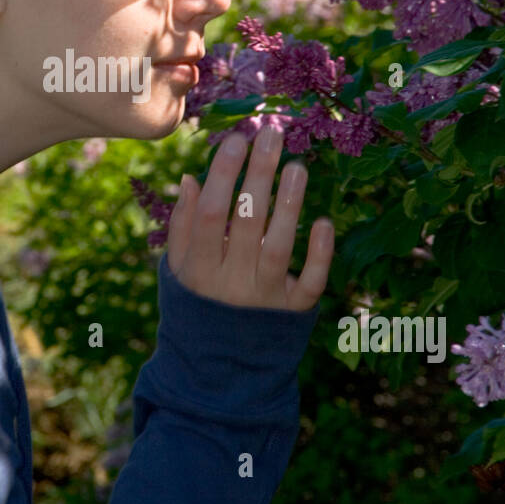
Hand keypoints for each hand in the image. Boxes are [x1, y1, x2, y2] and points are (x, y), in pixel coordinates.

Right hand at [166, 126, 333, 311]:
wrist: (220, 368)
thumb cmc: (198, 304)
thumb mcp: (179, 269)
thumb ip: (183, 225)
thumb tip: (191, 177)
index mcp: (199, 270)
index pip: (211, 214)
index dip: (223, 175)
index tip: (236, 139)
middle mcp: (232, 284)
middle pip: (247, 222)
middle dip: (259, 175)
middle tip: (272, 135)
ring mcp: (265, 298)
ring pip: (279, 246)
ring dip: (290, 205)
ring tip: (298, 166)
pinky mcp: (294, 311)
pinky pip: (310, 281)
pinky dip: (320, 254)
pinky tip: (325, 221)